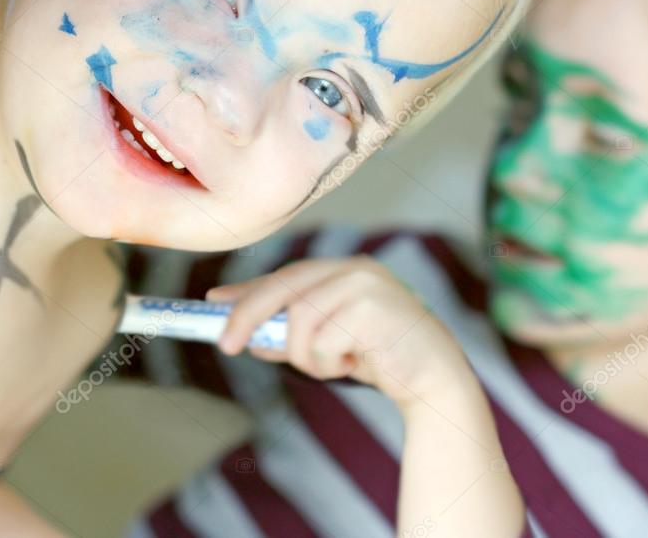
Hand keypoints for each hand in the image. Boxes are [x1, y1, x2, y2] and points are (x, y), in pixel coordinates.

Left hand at [213, 257, 473, 406]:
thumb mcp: (329, 345)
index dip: (249, 289)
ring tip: (331, 366)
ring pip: (300, 319)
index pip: (287, 275)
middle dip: (249, 316)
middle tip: (227, 346)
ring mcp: (365, 284)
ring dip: (304, 355)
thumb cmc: (383, 357)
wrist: (433, 379)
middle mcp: (355, 268)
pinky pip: (322, 339)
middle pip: (285, 286)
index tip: (214, 301)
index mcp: (345, 270)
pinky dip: (327, 361)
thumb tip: (249, 338)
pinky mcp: (373, 307)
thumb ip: (293, 336)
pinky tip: (353, 364)